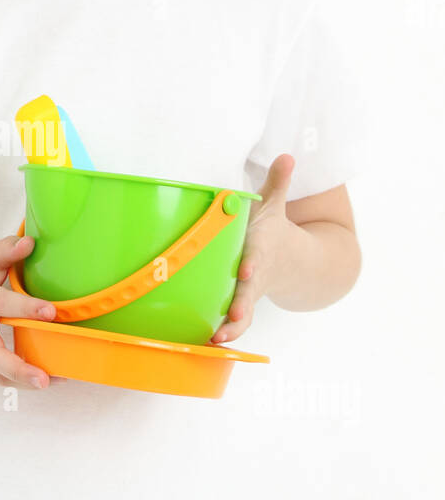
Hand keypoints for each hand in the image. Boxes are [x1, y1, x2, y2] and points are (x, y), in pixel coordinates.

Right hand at [0, 233, 66, 388]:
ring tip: (52, 381)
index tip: (51, 312)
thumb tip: (31, 243)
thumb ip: (6, 250)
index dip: (24, 308)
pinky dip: (18, 382)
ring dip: (21, 382)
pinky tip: (43, 379)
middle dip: (17, 368)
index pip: (0, 303)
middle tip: (43, 378)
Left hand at [211, 154, 294, 344]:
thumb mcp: (276, 206)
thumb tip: (288, 155)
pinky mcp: (242, 305)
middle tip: (233, 317)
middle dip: (242, 304)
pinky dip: (224, 334)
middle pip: (249, 291)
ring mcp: (249, 293)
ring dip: (232, 327)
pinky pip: (233, 323)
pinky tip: (204, 344)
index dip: (252, 263)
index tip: (246, 269)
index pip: (257, 256)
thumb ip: (278, 183)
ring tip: (217, 339)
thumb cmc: (271, 230)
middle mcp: (256, 274)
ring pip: (243, 314)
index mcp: (261, 248)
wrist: (294, 263)